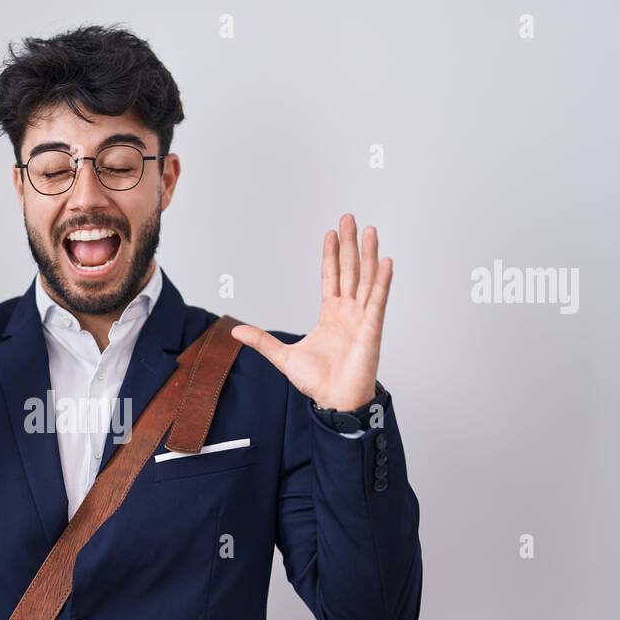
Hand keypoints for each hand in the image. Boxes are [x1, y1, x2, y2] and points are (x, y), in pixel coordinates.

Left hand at [231, 213, 392, 410]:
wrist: (335, 401)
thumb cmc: (317, 382)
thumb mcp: (282, 357)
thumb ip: (261, 341)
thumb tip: (235, 332)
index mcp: (330, 315)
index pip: (332, 277)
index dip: (331, 255)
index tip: (331, 234)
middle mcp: (348, 312)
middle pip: (350, 270)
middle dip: (350, 244)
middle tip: (350, 218)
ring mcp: (362, 318)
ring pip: (366, 279)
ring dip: (368, 254)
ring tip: (370, 230)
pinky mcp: (372, 328)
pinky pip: (378, 300)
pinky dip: (382, 280)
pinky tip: (384, 261)